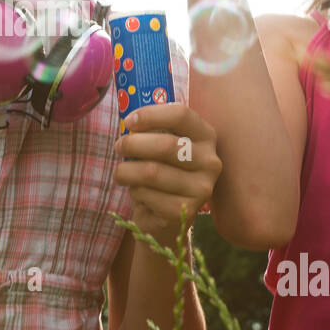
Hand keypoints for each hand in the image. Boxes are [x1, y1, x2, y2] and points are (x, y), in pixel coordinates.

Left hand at [112, 103, 221, 244]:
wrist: (166, 215)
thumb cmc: (161, 171)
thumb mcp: (162, 145)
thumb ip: (152, 129)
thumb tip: (128, 122)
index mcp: (206, 136)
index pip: (181, 115)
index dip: (151, 114)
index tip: (128, 121)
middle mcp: (210, 161)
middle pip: (165, 145)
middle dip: (133, 144)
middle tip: (118, 147)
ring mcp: (201, 188)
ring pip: (152, 172)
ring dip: (127, 170)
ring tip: (121, 172)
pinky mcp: (185, 210)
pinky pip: (148, 194)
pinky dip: (134, 191)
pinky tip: (137, 192)